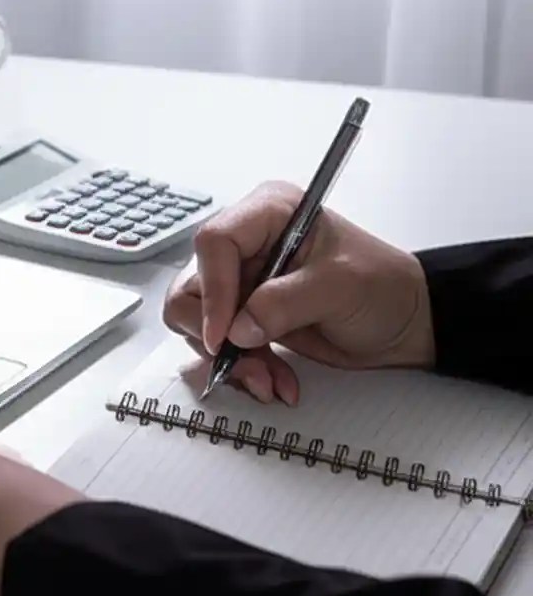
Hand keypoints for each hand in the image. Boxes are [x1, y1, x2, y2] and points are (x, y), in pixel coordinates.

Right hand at [163, 181, 435, 404]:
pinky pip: (217, 345)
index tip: (224, 335)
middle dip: (215, 336)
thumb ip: (285, 303)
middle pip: (193, 287)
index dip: (213, 289)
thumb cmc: (382, 288)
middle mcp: (245, 245)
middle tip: (246, 366)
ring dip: (230, 360)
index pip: (215, 242)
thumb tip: (237, 329)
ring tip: (269, 380)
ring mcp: (240, 282)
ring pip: (196, 322)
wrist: (401, 323)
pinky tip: (275, 380)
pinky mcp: (241, 316)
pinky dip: (242, 369)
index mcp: (267, 215)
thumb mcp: (340, 288)